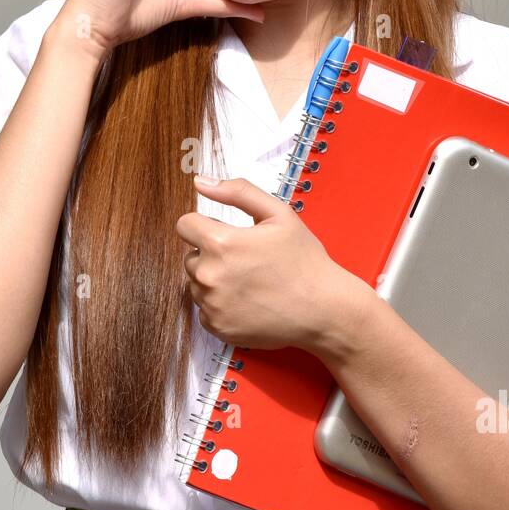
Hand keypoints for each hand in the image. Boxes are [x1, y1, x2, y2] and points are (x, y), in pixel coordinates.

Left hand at [176, 175, 356, 350]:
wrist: (323, 309)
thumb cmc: (304, 260)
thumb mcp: (278, 214)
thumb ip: (237, 193)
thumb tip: (200, 182)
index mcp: (220, 243)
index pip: (184, 225)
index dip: (204, 225)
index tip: (223, 232)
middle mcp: (209, 276)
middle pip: (190, 256)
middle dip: (211, 255)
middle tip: (246, 260)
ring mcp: (211, 305)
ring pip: (197, 284)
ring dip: (215, 280)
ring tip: (249, 282)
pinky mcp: (217, 328)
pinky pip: (205, 309)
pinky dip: (220, 305)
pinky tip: (248, 301)